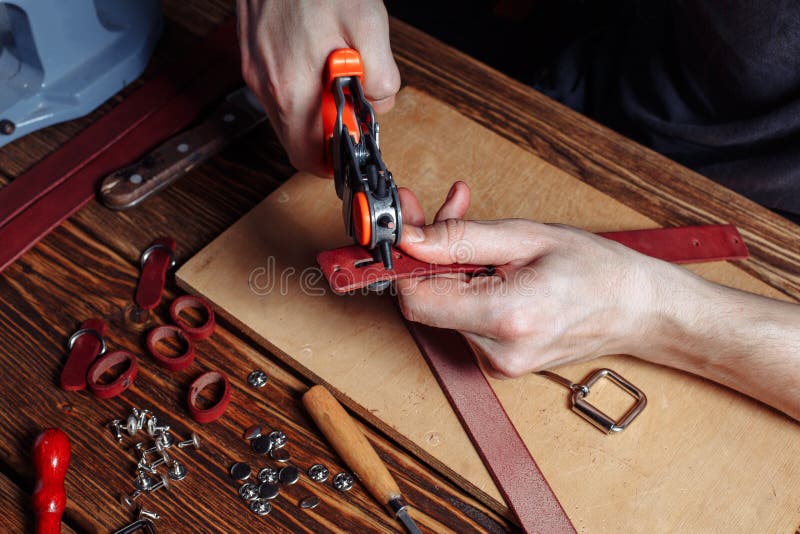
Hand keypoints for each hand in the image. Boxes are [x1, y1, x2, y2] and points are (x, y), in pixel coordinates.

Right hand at [237, 0, 400, 175]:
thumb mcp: (368, 24)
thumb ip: (381, 75)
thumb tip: (379, 102)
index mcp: (290, 89)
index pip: (307, 157)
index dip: (336, 158)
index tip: (355, 138)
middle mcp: (265, 85)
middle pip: (298, 138)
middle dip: (330, 127)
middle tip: (353, 96)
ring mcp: (254, 70)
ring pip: (289, 114)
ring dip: (317, 104)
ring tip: (338, 68)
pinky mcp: (252, 55)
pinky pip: (280, 88)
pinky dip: (303, 84)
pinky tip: (319, 56)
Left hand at [396, 182, 672, 377]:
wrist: (638, 310)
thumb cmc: (596, 270)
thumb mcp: (527, 237)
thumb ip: (461, 239)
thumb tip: (410, 239)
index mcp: (506, 317)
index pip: (417, 299)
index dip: (403, 262)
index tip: (405, 228)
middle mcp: (496, 351)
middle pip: (428, 302)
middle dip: (429, 254)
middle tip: (443, 212)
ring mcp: (498, 363)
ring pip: (445, 309)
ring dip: (451, 268)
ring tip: (486, 240)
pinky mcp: (500, 363)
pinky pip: (464, 320)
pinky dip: (468, 289)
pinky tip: (492, 267)